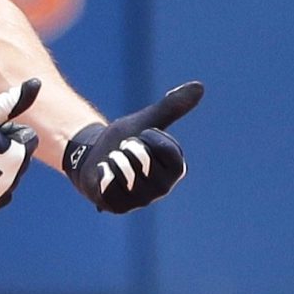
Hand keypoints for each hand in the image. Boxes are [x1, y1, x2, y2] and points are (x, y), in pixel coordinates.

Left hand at [63, 81, 202, 213]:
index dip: (150, 137)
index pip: (167, 150)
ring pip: (124, 171)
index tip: (143, 136)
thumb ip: (171, 107)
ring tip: (115, 161)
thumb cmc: (125, 138)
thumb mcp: (147, 120)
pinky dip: (102, 172)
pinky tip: (104, 173)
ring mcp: (141, 200)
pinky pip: (108, 184)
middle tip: (126, 150)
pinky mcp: (118, 207)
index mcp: (176, 168)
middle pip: (143, 159)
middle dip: (128, 146)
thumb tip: (199, 86)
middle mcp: (162, 188)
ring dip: (113, 158)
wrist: (93, 154)